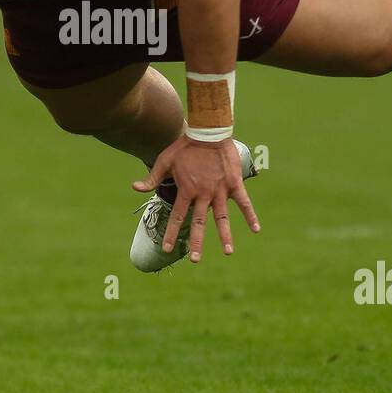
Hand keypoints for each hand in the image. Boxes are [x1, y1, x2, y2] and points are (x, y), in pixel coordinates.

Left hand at [133, 135, 259, 262]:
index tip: (167, 249)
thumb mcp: (164, 160)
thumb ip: (152, 178)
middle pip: (199, 223)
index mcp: (186, 190)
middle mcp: (203, 194)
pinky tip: (256, 229)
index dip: (172, 234)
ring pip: (222, 217)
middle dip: (197, 242)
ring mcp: (220, 190)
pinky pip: (244, 202)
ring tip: (228, 252)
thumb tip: (134, 187)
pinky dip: (250, 215)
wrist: (208, 132)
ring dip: (225, 235)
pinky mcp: (234, 183)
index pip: (177, 217)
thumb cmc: (184, 147)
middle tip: (195, 260)